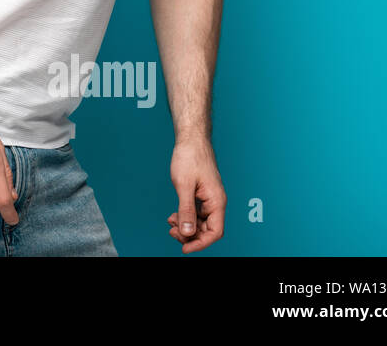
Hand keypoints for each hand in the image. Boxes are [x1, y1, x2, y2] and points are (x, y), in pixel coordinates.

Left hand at [166, 138, 225, 252]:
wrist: (191, 139)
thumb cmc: (190, 158)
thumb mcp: (184, 186)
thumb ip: (186, 210)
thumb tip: (187, 233)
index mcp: (217, 201)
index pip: (214, 232)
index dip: (200, 243)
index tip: (184, 248)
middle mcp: (216, 202)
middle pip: (207, 229)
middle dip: (190, 234)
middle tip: (172, 231)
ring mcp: (209, 198)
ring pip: (200, 222)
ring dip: (186, 226)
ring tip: (170, 223)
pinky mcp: (202, 194)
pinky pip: (196, 212)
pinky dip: (185, 216)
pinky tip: (173, 216)